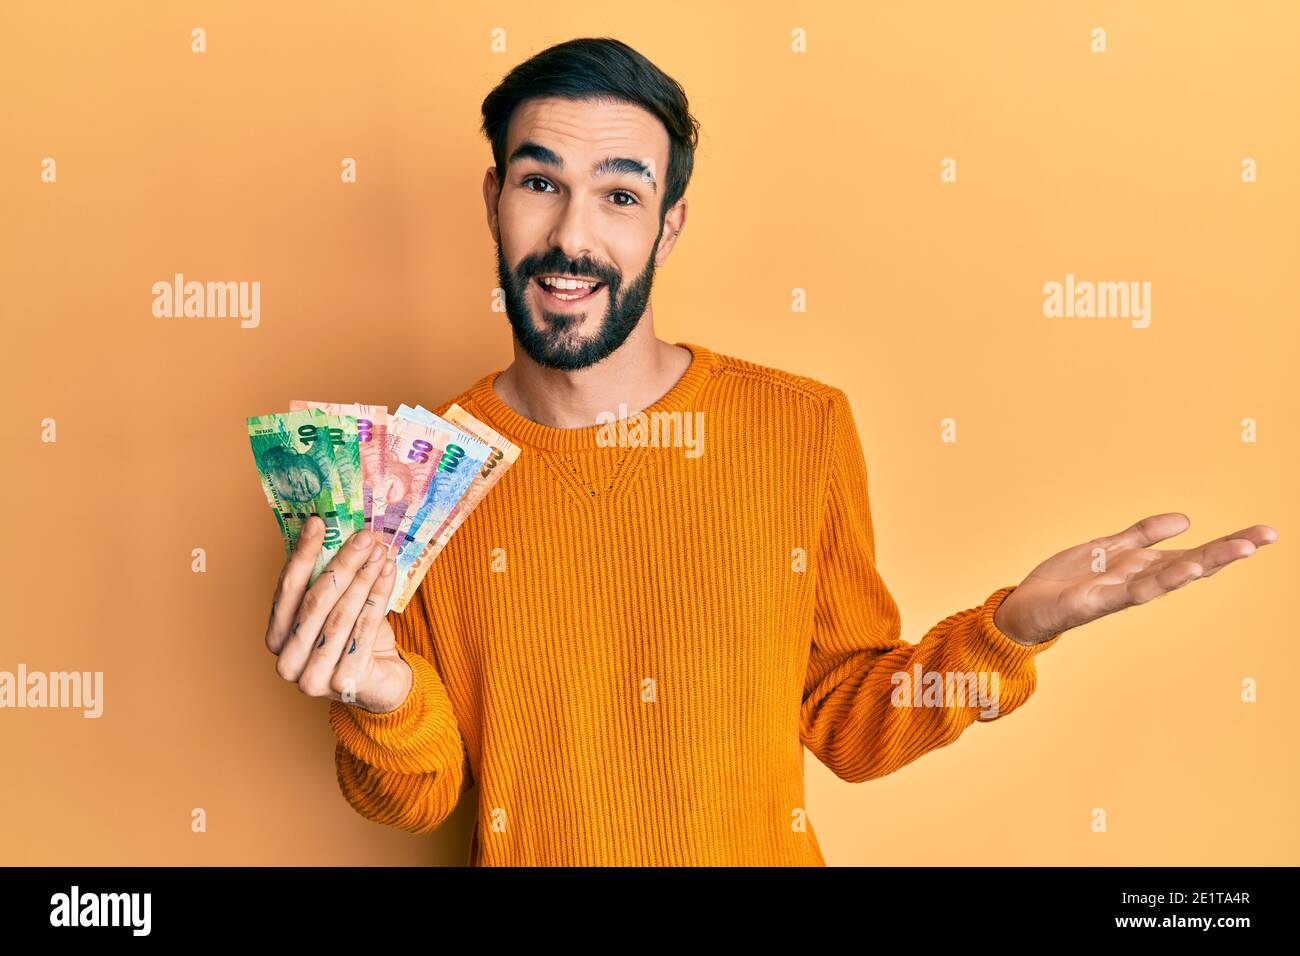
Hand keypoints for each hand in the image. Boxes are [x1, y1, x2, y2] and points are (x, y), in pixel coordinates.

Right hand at [265, 516, 412, 713]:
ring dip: (363, 577)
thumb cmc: (353, 639)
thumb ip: (325, 580)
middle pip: (316, 600)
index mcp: (276, 638)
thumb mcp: (334, 608)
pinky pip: (364, 629)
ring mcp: (314, 676)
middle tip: (364, 536)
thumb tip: (333, 528)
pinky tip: (389, 573)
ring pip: (341, 614)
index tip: (318, 522)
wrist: (382, 681)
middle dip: (342, 563)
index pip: (287, 589)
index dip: (303, 554)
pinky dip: (378, 596)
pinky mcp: (346, 682)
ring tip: (380, 550)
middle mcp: (287, 661)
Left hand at [993, 513, 1277, 645]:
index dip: (1228, 543)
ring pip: (1162, 580)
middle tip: (1263, 538)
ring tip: (1221, 554)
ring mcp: (1117, 594)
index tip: (1266, 533)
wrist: (1025, 608)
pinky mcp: (1093, 603)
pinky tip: (1172, 574)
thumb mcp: (1108, 549)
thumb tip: (1186, 520)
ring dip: (1190, 568)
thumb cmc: (1066, 581)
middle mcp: (1137, 582)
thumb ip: (1142, 535)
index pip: (1193, 553)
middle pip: (1188, 565)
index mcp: (1142, 567)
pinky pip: (1125, 592)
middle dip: (1225, 553)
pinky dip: (1149, 584)